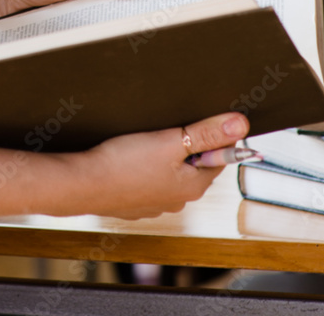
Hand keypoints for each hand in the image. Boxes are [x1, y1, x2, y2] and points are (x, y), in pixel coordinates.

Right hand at [67, 111, 249, 219]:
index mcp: (194, 185)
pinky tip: (127, 157)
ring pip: (168, 173)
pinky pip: (146, 180)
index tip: (196, 120)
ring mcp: (154, 203)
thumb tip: (240, 124)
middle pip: (193, 164)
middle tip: (166, 127)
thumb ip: (205, 132)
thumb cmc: (123, 164)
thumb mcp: (170, 141)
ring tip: (143, 140)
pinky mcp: (133, 201)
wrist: (83, 184)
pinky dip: (141, 168)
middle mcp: (178, 199)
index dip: (211, 136)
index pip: (219, 157)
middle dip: (184, 145)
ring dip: (162, 157)